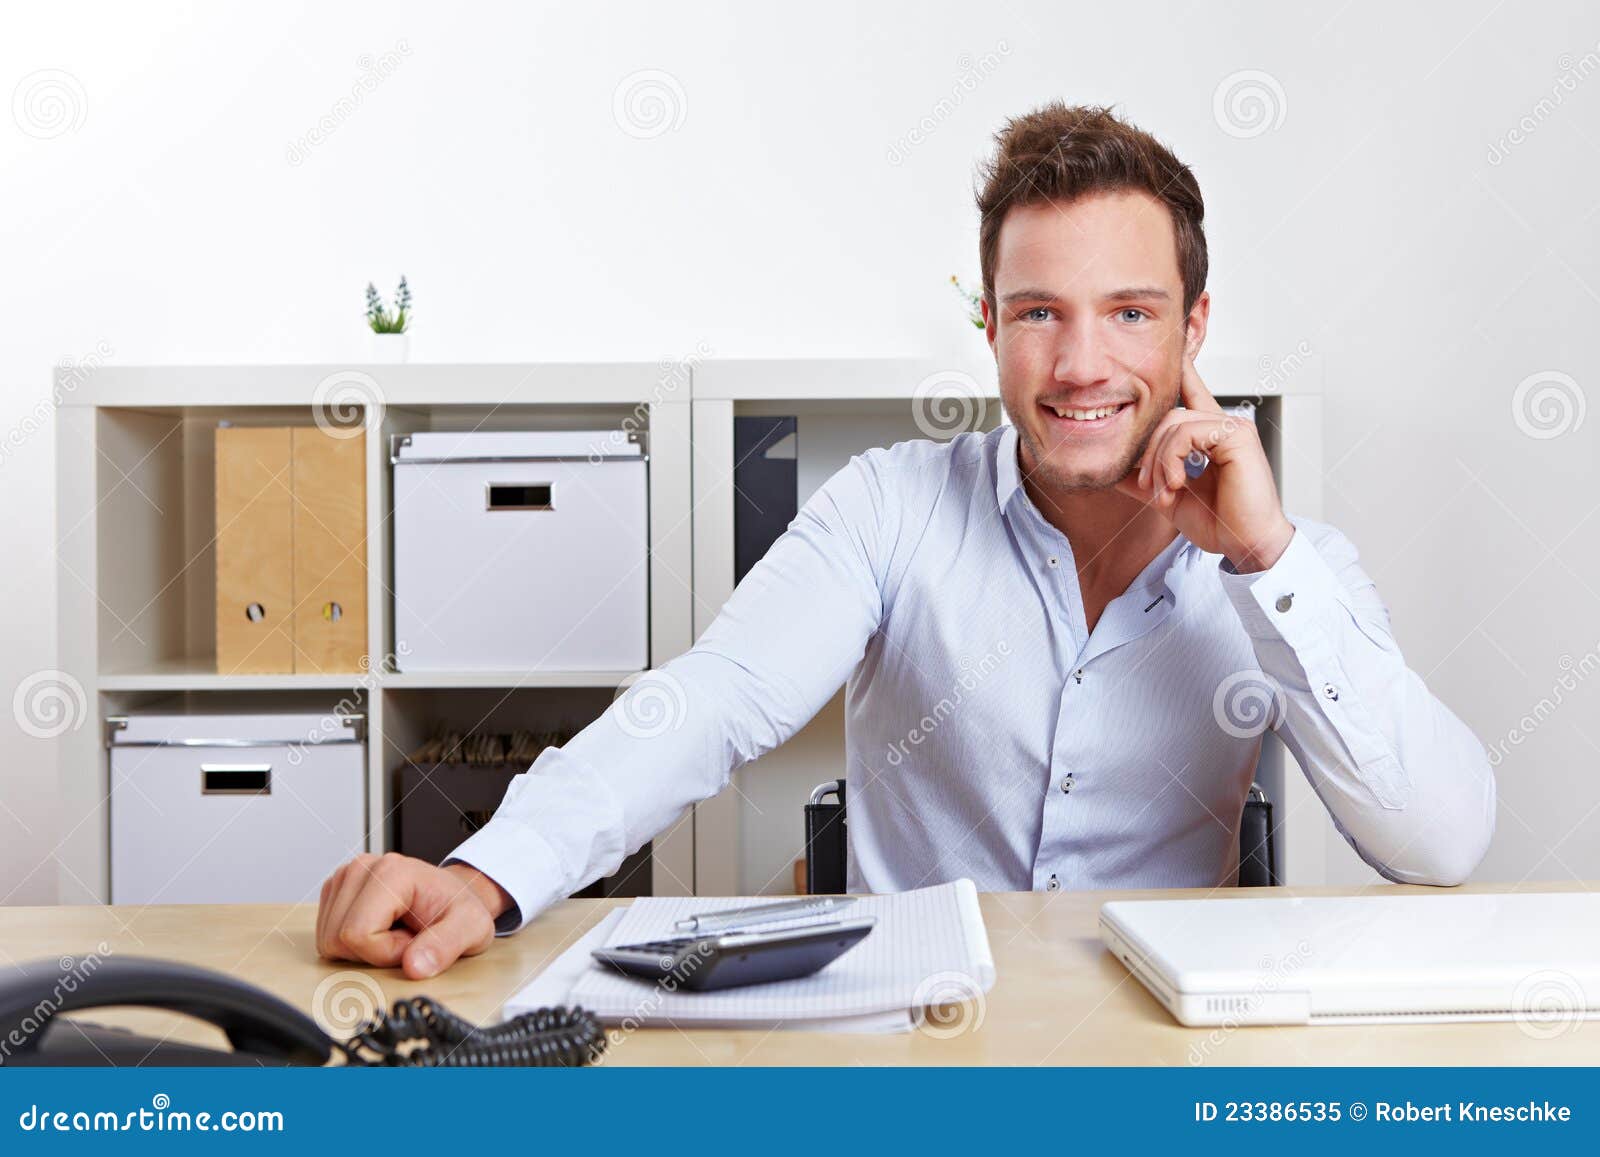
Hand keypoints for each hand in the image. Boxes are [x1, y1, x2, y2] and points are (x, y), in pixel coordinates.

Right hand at [316, 853, 512, 978]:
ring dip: (363, 948)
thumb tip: (414, 967)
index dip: (385, 952)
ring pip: (328, 940)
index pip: (357, 934)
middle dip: (373, 951)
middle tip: (405, 936)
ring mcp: (345, 878)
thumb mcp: (470, 928)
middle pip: (336, 939)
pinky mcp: (336, 891)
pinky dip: (353, 943)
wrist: (451, 896)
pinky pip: (326, 936)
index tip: (412, 940)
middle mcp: (361, 868)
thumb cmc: (457, 909)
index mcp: (391, 872)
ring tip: (395, 931)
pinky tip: (379, 929)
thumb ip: (445, 947)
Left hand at [1115, 354, 1293, 572]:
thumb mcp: (1169, 497)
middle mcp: (1222, 424)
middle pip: (1166, 416)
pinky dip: (1171, 461)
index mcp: (1209, 435)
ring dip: (1158, 463)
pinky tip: (1179, 484)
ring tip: (1165, 493)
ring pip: (1172, 425)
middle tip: (1148, 487)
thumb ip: (1145, 479)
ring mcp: (1232, 427)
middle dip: (1147, 453)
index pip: (1191, 393)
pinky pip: (1186, 434)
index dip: (1182, 370)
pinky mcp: (1236, 435)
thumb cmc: (1219, 522)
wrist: (1246, 544)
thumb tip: (1115, 472)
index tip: (1174, 347)